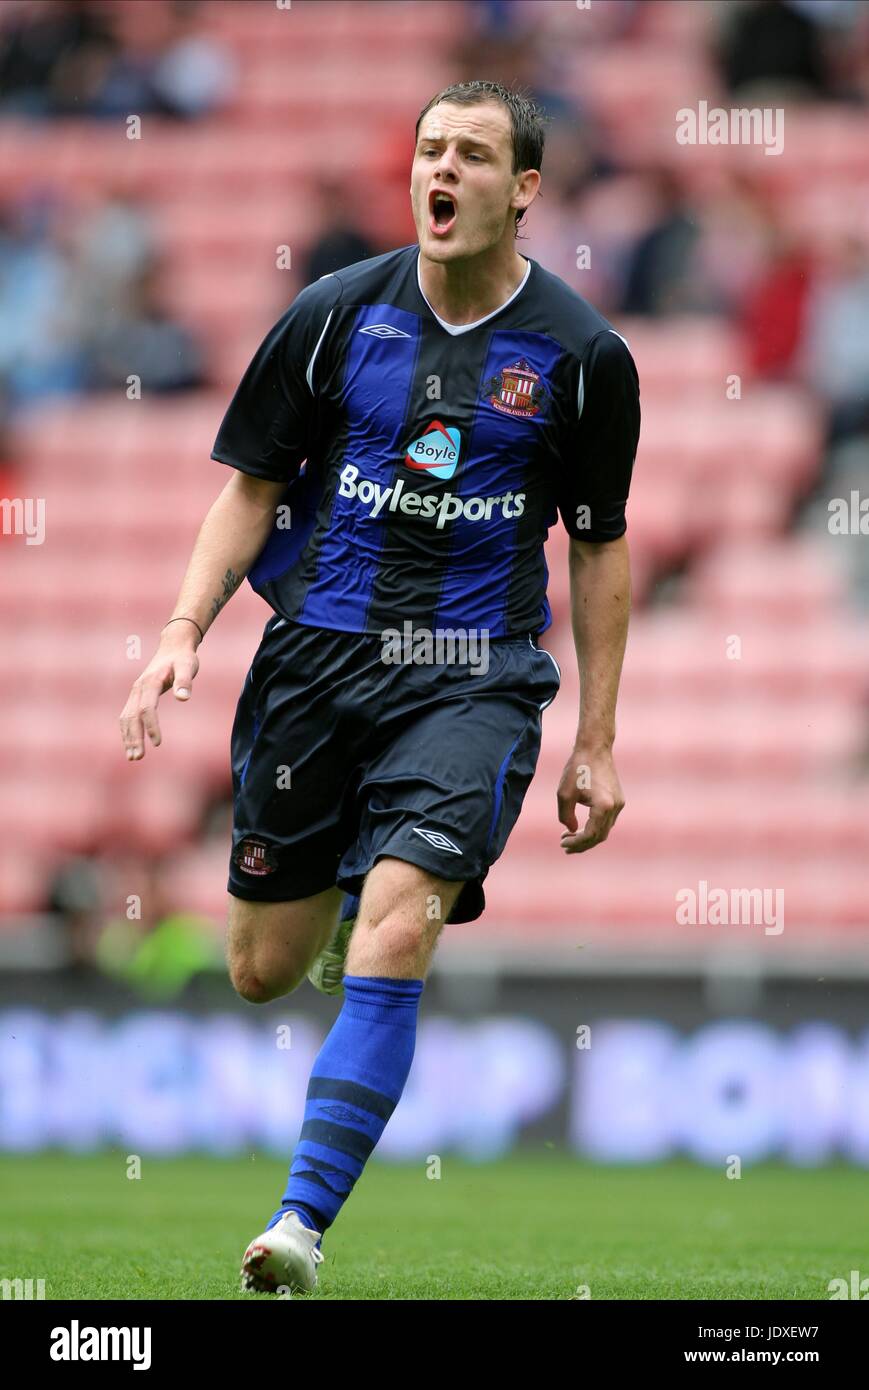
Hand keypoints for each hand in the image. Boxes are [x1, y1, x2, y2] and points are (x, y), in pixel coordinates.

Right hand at [119, 625, 199, 760]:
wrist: (173, 646)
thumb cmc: (183, 658)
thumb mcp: (188, 666)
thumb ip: (185, 681)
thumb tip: (184, 698)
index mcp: (149, 682)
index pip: (147, 708)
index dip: (151, 726)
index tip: (158, 743)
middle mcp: (138, 688)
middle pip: (131, 716)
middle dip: (133, 737)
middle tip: (137, 758)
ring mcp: (135, 692)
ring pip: (126, 717)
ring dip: (128, 737)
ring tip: (133, 757)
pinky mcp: (137, 696)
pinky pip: (127, 716)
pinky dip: (127, 731)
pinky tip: (132, 744)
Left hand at [557, 745, 623, 852]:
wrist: (594, 748)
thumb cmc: (577, 769)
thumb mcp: (564, 794)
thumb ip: (566, 816)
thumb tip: (573, 831)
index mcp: (603, 806)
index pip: (590, 834)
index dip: (576, 843)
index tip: (562, 844)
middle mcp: (615, 807)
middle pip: (599, 836)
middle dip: (582, 844)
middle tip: (564, 846)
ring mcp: (619, 804)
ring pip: (605, 830)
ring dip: (588, 836)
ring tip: (569, 837)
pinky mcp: (619, 799)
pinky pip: (607, 820)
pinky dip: (595, 826)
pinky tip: (581, 826)